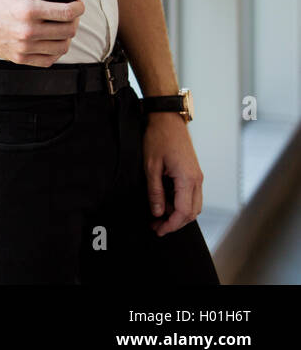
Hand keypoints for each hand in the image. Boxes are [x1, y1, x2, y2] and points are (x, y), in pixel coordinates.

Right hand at [0, 0, 84, 65]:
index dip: (79, 8)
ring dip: (67, 37)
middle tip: (71, 15)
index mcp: (28, 10)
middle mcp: (28, 31)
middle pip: (68, 31)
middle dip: (74, 21)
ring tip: (62, 29)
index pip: (67, 12)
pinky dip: (56, 52)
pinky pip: (49, 60)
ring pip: (62, 47)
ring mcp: (24, 47)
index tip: (78, 5)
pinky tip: (52, 42)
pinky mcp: (19, 58)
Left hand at [145, 113, 202, 235]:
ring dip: (178, 214)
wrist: (167, 119)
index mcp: (188, 179)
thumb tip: (157, 212)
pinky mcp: (194, 173)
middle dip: (174, 223)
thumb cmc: (158, 138)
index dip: (170, 225)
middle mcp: (197, 180)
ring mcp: (197, 176)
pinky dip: (180, 203)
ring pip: (194, 205)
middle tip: (156, 226)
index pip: (183, 212)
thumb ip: (155, 192)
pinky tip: (165, 202)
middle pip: (192, 213)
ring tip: (158, 215)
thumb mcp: (151, 166)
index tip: (157, 229)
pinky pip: (191, 195)